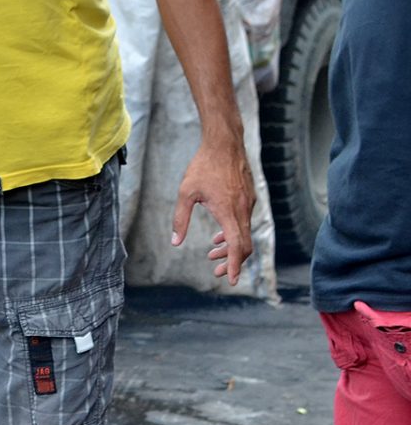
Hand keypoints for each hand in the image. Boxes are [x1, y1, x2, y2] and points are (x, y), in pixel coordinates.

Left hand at [173, 134, 255, 283]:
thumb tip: (175, 242)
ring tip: (212, 254)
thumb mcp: (186, 193)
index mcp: (230, 212)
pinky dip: (234, 233)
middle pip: (244, 245)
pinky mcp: (249, 197)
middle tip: (216, 272)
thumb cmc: (203, 166)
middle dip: (231, 262)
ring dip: (230, 247)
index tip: (230, 280)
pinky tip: (220, 235)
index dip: (234, 266)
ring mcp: (249, 203)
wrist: (224, 144)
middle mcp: (243, 210)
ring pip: (244, 233)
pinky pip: (244, 222)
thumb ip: (181, 219)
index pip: (236, 247)